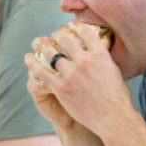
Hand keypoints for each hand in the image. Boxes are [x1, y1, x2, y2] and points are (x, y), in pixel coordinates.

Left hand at [24, 21, 131, 135]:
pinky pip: (42, 72)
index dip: (75, 26)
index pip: (84, 31)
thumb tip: (95, 50)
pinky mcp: (61, 88)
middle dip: (57, 35)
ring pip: (51, 53)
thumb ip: (102, 59)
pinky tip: (28, 59)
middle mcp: (85, 61)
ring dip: (43, 47)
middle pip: (64, 39)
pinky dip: (33, 64)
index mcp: (100, 54)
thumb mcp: (113, 70)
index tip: (70, 26)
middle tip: (54, 37)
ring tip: (40, 45)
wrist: (113, 118)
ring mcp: (72, 74)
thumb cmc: (117, 97)